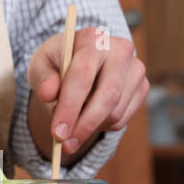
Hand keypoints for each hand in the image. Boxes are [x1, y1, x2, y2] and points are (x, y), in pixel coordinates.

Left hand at [27, 28, 147, 154]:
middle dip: (84, 125)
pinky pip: (123, 118)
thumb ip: (42, 78)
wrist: (78, 61)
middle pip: (108, 95)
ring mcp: (136, 68)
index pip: (83, 75)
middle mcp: (120, 50)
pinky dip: (103, 126)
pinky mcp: (142, 86)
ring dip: (91, 126)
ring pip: (116, 111)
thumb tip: (49, 93)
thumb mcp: (41, 65)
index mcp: (92, 38)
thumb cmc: (57, 63)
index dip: (70, 106)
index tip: (57, 132)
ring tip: (73, 122)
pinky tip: (89, 116)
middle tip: (65, 144)